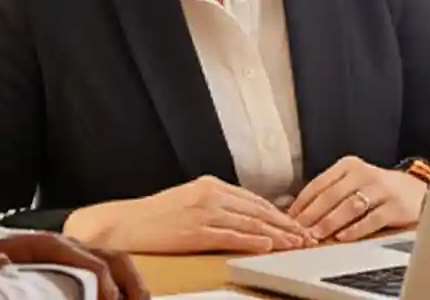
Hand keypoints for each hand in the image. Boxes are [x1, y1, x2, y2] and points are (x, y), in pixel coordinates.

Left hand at [0, 233, 149, 299]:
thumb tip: (0, 265)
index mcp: (54, 245)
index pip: (95, 265)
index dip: (106, 288)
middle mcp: (73, 245)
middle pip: (116, 260)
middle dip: (131, 287)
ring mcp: (79, 252)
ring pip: (120, 263)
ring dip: (134, 286)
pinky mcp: (80, 261)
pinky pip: (112, 268)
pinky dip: (126, 285)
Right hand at [65, 175, 314, 254]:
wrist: (124, 223)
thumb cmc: (154, 217)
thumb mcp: (188, 201)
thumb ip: (216, 205)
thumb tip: (243, 217)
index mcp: (210, 185)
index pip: (254, 199)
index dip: (279, 213)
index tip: (296, 224)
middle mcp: (210, 193)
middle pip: (258, 209)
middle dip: (285, 223)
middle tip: (306, 234)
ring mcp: (204, 211)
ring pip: (250, 222)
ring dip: (277, 234)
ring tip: (296, 242)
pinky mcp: (196, 230)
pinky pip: (231, 235)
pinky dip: (253, 240)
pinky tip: (268, 245)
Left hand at [288, 156, 427, 242]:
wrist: (415, 192)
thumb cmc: (377, 190)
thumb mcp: (354, 182)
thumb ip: (330, 193)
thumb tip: (299, 212)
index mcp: (349, 166)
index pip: (319, 183)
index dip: (303, 202)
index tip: (290, 218)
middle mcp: (364, 174)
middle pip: (332, 195)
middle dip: (312, 215)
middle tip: (299, 230)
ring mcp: (381, 189)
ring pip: (349, 207)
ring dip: (330, 223)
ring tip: (316, 235)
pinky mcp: (394, 207)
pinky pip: (371, 220)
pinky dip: (354, 230)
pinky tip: (343, 238)